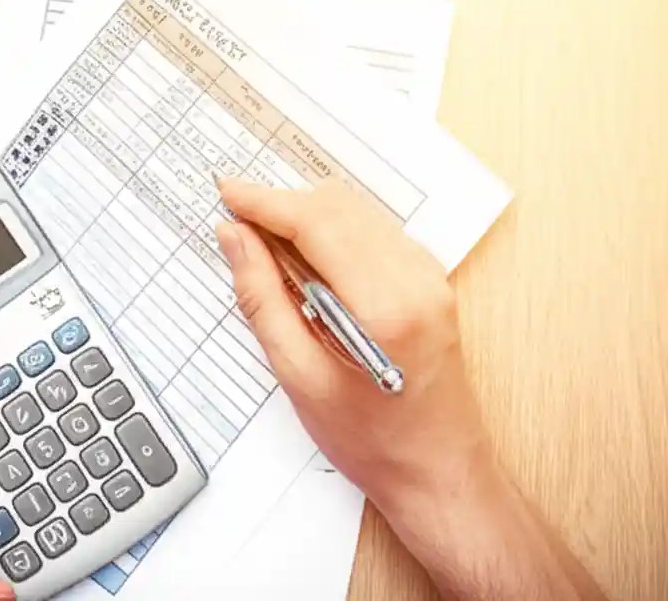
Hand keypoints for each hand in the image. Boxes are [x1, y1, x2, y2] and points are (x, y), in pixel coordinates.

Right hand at [216, 178, 605, 599]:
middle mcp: (415, 280)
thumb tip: (235, 240)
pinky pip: (377, 234)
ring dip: (308, 216)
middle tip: (236, 220)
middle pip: (339, 206)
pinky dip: (336, 232)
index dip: (265, 202)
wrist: (440, 473)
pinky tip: (307, 261)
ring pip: (359, 213)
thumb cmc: (373, 442)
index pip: (316, 222)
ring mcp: (430, 279)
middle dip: (283, 204)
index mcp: (384, 305)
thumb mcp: (300, 378)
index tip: (227, 193)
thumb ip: (263, 300)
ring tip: (264, 241)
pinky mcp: (431, 284)